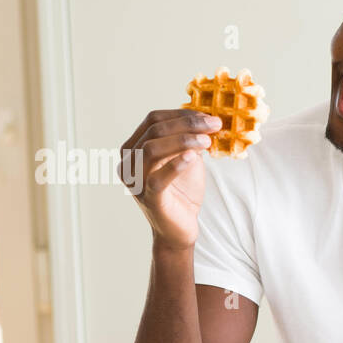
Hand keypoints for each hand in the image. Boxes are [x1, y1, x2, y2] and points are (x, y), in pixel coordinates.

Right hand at [120, 109, 221, 250]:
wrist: (181, 228)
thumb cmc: (182, 191)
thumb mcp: (187, 158)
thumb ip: (190, 139)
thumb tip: (208, 118)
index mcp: (134, 148)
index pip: (154, 120)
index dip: (182, 115)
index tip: (208, 116)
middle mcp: (129, 162)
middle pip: (154, 131)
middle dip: (187, 124)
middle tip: (214, 124)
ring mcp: (136, 181)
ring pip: (152, 150)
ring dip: (182, 140)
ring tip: (207, 141)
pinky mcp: (149, 199)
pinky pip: (158, 179)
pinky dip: (175, 165)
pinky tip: (193, 157)